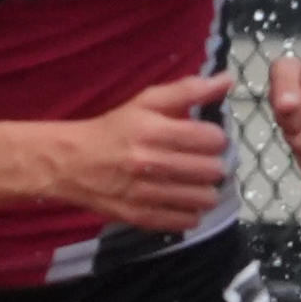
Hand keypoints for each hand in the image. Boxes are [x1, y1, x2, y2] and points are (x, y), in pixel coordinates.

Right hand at [46, 73, 235, 229]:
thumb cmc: (115, 128)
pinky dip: (191, 213)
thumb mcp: (147, 102)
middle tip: (205, 162)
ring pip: (202, 198)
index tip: (208, 139)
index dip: (216, 139)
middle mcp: (150, 163)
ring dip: (207, 190)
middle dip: (214, 165)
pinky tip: (185, 201)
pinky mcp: (140, 216)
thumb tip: (229, 80)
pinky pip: (184, 221)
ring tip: (197, 183)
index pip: (210, 139)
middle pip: (210, 170)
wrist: (72, 162)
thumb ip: (189, 90)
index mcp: (153, 130)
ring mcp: (144, 193)